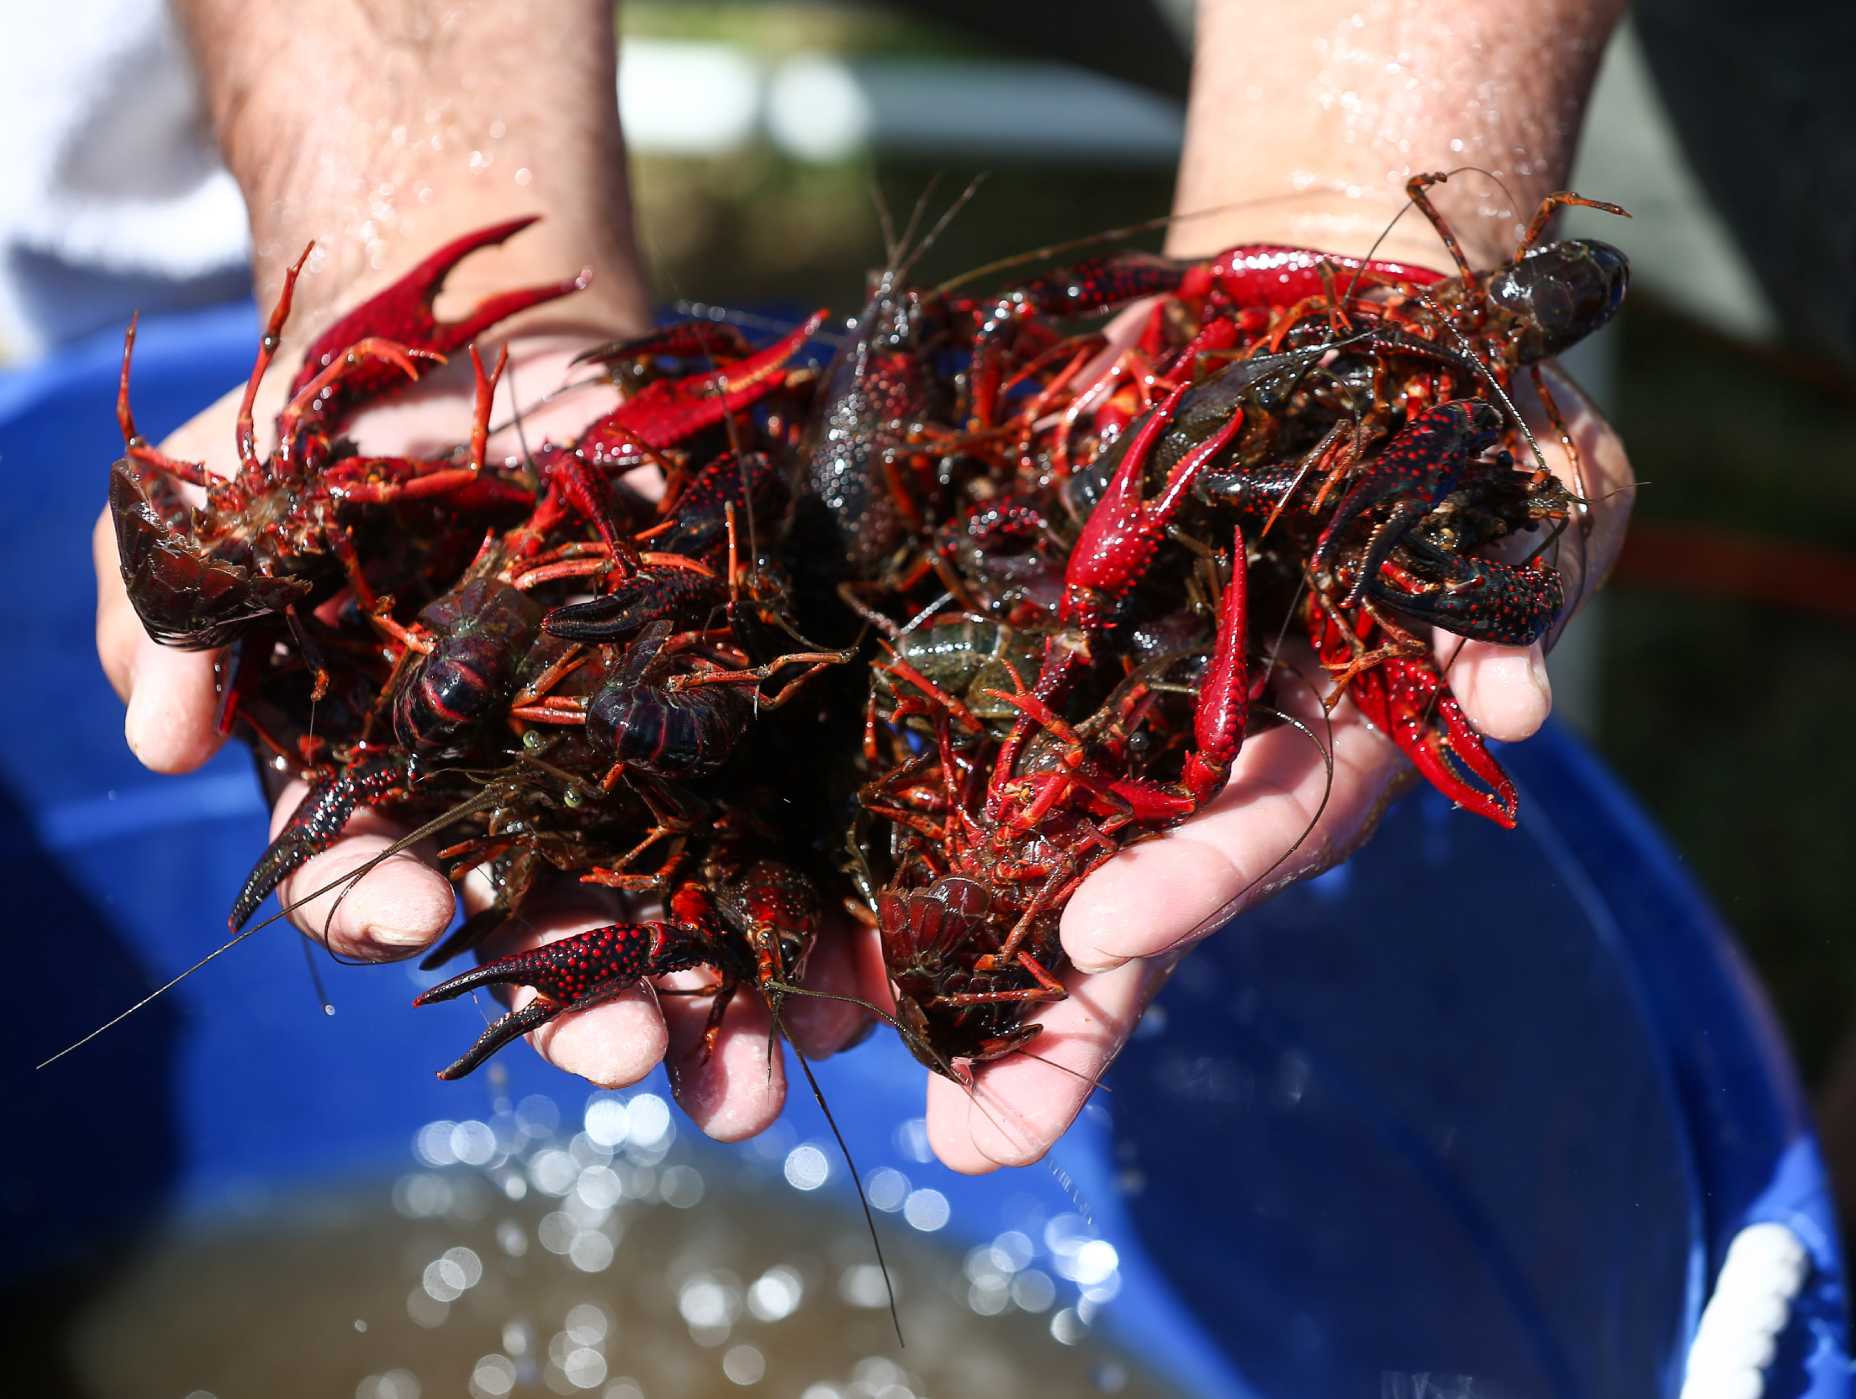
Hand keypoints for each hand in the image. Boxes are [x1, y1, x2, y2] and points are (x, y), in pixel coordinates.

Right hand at [93, 316, 886, 1136]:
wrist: (498, 340)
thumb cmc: (342, 418)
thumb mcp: (233, 486)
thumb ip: (179, 609)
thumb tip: (163, 740)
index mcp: (368, 774)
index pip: (355, 867)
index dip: (372, 897)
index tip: (411, 912)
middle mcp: (494, 806)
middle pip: (532, 937)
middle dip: (577, 1012)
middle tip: (624, 1061)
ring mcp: (611, 775)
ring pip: (661, 920)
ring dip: (707, 1011)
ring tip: (752, 1079)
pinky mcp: (711, 728)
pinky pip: (765, 830)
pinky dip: (808, 912)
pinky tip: (850, 977)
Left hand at [907, 0, 1634, 1174]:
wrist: (1343, 330)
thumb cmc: (1456, 423)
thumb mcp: (1535, 490)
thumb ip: (1524, 599)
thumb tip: (1518, 705)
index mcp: (1326, 734)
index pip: (1254, 831)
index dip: (1184, 889)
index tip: (1098, 936)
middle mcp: (1223, 756)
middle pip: (1136, 896)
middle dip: (1064, 1013)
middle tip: (974, 1117)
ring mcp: (1138, 718)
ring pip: (1051, 853)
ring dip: (976, 961)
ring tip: (882, 1054)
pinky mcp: (1062, 661)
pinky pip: (992, 753)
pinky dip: (922, 823)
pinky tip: (855, 918)